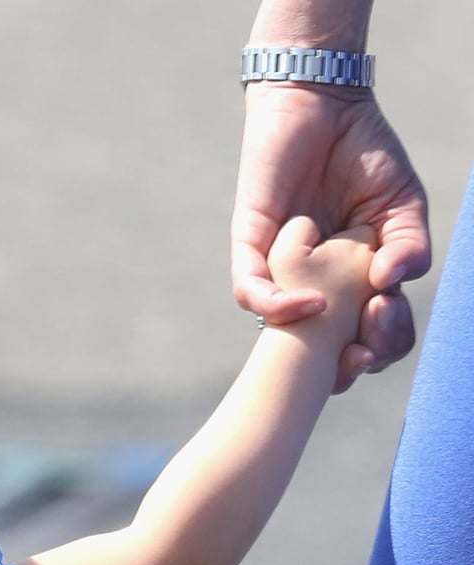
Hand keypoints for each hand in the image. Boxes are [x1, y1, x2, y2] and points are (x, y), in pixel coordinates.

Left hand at [233, 86, 430, 389]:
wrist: (324, 104)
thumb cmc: (365, 155)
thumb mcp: (403, 202)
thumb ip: (409, 244)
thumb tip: (391, 283)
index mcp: (353, 287)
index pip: (368, 338)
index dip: (381, 345)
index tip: (388, 324)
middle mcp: (315, 289)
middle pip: (325, 354)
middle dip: (350, 364)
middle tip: (365, 347)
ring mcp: (281, 274)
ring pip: (286, 338)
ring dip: (316, 349)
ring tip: (344, 337)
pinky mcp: (251, 249)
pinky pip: (254, 294)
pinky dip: (280, 306)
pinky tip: (311, 304)